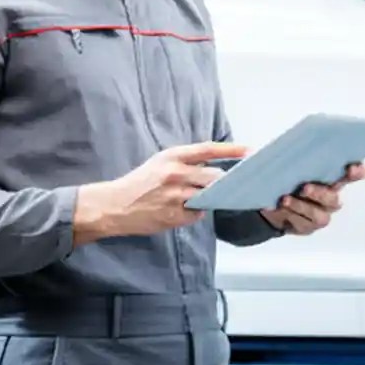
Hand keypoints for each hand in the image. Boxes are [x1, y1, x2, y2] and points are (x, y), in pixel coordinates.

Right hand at [73, 141, 247, 244]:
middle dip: (224, 182)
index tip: (250, 151)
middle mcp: (175, 173)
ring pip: (209, 196)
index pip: (208, 149)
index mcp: (172, 156)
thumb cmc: (140, 183)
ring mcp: (176, 196)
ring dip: (210, 197)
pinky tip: (181, 210)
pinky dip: (196, 212)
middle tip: (231, 184)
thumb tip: (216, 167)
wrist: (114, 205)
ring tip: (199, 196)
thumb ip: (186, 163)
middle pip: (216, 177)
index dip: (231, 149)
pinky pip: (198, 213)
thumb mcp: (161, 163)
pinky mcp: (175, 215)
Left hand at [261, 163, 364, 235]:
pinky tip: (276, 207)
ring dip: (302, 206)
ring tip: (285, 199)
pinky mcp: (308, 227)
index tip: (351, 166)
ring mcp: (321, 214)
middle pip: (335, 198)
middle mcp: (332, 197)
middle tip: (305, 186)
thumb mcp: (285, 160)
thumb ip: (283, 153)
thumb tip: (253, 149)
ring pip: (320, 215)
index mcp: (334, 176)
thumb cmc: (285, 174)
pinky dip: (290, 215)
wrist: (272, 198)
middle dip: (321, 192)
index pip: (356, 173)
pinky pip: (303, 224)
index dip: (358, 170)